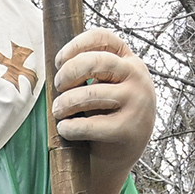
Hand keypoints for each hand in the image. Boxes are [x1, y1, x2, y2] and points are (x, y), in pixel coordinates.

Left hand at [50, 30, 157, 193]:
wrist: (121, 155)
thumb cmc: (105, 115)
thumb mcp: (106, 84)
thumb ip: (91, 70)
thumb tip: (56, 62)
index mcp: (130, 61)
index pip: (104, 38)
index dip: (76, 45)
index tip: (58, 61)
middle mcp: (138, 78)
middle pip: (96, 62)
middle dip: (68, 73)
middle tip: (58, 87)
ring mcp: (138, 103)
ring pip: (91, 94)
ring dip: (66, 102)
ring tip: (58, 111)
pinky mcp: (130, 129)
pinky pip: (91, 125)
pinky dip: (71, 127)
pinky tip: (65, 129)